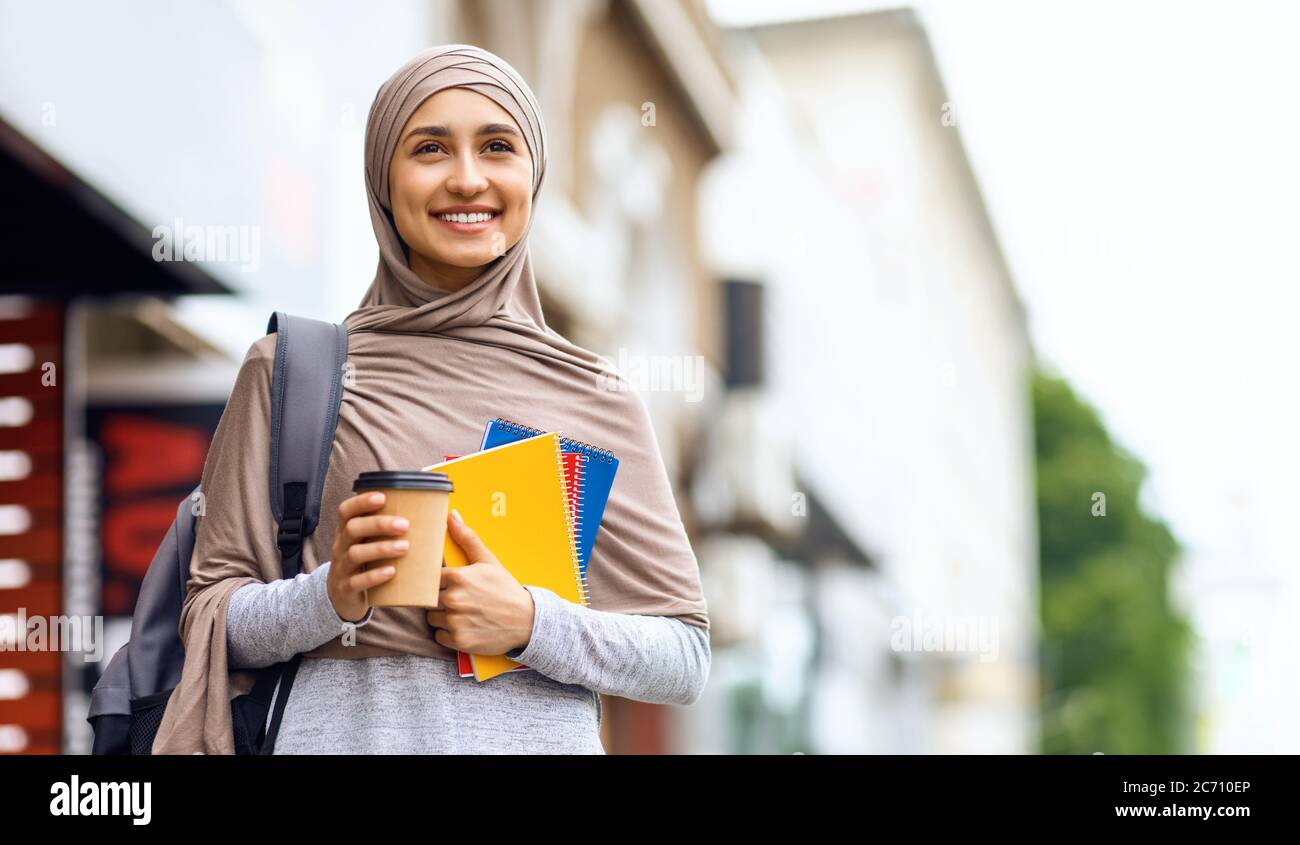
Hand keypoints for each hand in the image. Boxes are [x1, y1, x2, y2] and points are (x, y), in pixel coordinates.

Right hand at [328, 491, 408, 622]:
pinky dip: (374, 576)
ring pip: (355, 554)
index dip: (361, 502)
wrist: (343, 597)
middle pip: (352, 529)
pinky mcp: (346, 589)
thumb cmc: (365, 564)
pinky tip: (392, 572)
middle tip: (405, 525)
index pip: (346, 511)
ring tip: (405, 548)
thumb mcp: (369, 544)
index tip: (383, 497)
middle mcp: (341, 546)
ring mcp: (341, 568)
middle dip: (378, 524)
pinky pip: (357, 582)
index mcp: (346, 531)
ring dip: (381, 549)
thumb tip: (434, 518)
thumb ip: (388, 531)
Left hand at [425, 510, 534, 654]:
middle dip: (441, 600)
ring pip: (432, 619)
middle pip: (429, 600)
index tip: (452, 585)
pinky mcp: (459, 641)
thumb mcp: (488, 561)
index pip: (430, 579)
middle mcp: (453, 599)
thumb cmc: (505, 589)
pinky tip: (465, 626)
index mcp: (458, 577)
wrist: (527, 620)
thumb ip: (467, 538)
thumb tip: (452, 516)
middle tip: (460, 600)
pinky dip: (448, 634)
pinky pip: (439, 637)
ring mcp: (456, 621)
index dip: (440, 583)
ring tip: (463, 613)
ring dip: (443, 617)